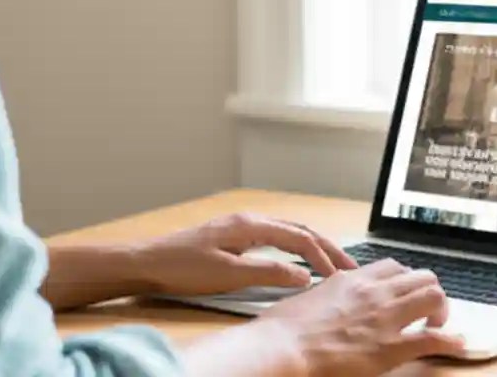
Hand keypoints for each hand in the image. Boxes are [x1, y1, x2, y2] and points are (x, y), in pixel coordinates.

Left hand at [130, 212, 356, 295]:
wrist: (146, 263)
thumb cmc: (182, 267)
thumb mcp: (228, 275)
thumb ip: (268, 274)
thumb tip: (304, 276)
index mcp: (251, 225)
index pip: (299, 238)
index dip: (323, 257)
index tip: (340, 276)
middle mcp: (250, 220)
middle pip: (299, 230)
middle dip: (327, 247)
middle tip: (350, 266)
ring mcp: (242, 226)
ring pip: (289, 232)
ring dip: (313, 247)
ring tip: (332, 263)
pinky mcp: (234, 236)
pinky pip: (276, 238)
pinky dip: (295, 248)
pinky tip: (298, 260)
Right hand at [259, 258, 466, 375]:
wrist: (283, 348)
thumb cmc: (285, 328)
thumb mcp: (310, 297)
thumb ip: (330, 293)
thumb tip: (332, 298)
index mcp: (354, 279)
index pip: (394, 267)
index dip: (406, 280)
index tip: (405, 293)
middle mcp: (375, 292)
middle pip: (422, 276)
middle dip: (429, 291)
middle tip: (426, 310)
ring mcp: (386, 318)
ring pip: (434, 296)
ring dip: (441, 309)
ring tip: (437, 324)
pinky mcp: (391, 348)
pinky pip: (433, 340)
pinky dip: (450, 341)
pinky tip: (457, 344)